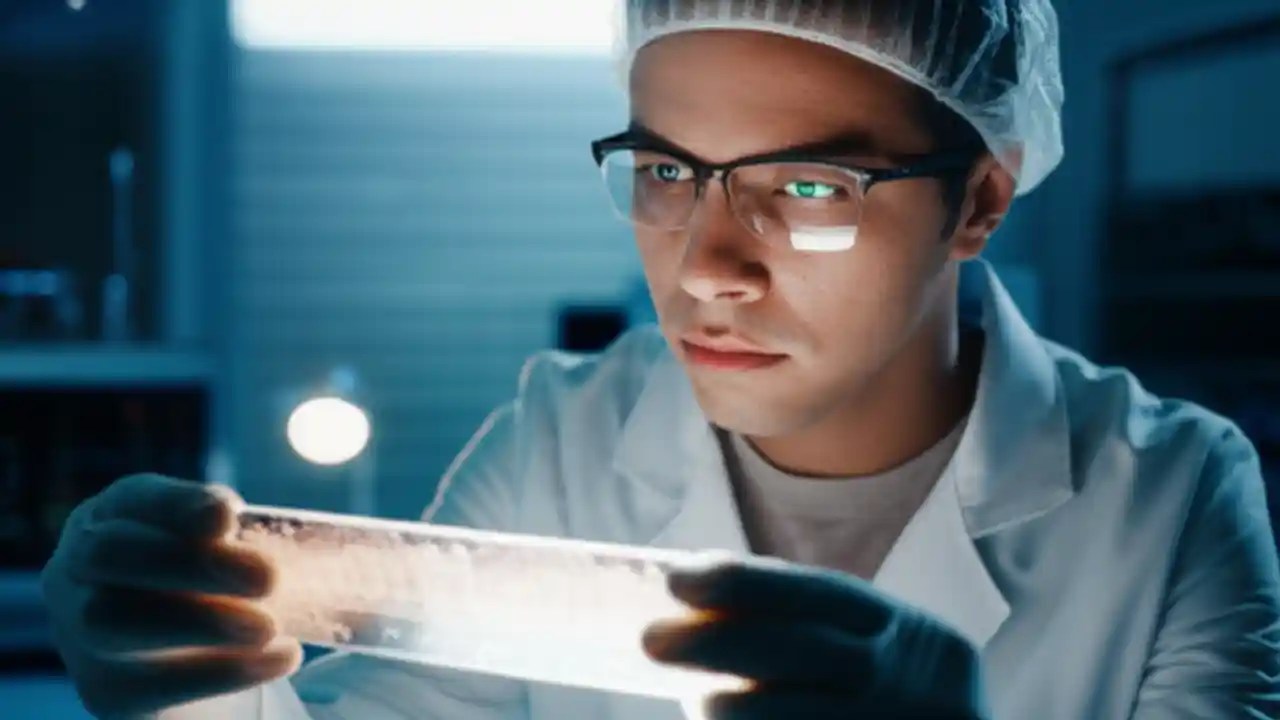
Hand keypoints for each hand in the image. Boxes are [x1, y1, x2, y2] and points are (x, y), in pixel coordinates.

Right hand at [40, 474, 301, 718]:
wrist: (181, 661)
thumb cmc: (209, 584)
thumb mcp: (224, 551)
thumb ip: (242, 543)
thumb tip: (304, 552)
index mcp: (113, 517)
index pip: (134, 499)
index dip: (177, 504)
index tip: (229, 515)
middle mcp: (80, 569)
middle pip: (110, 555)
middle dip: (189, 562)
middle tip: (268, 577)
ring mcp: (81, 633)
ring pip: (115, 620)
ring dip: (202, 620)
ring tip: (270, 627)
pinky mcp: (106, 691)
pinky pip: (152, 684)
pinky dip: (225, 671)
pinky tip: (281, 657)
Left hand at [643, 557, 989, 719]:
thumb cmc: (887, 707)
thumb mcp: (875, 658)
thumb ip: (806, 636)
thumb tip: (697, 613)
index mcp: (904, 630)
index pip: (816, 593)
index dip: (744, 583)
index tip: (677, 579)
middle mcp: (905, 676)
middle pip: (801, 650)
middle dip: (720, 642)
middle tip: (651, 640)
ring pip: (803, 715)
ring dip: (738, 709)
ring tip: (696, 703)